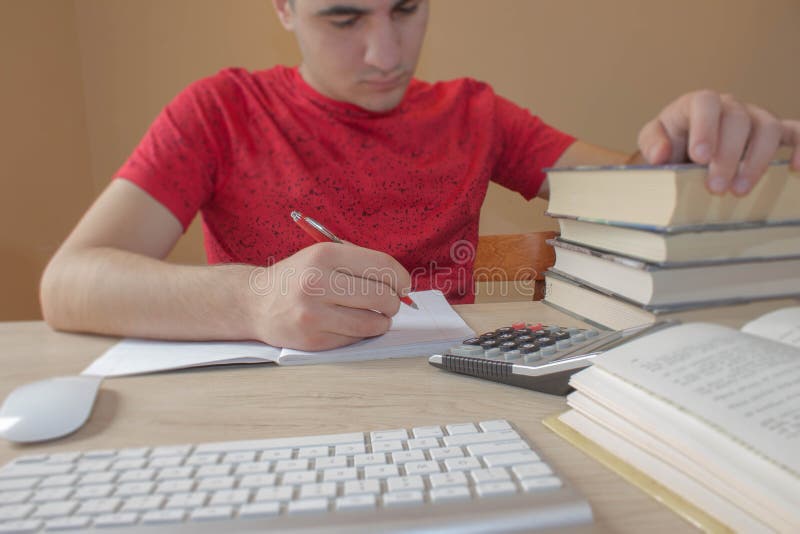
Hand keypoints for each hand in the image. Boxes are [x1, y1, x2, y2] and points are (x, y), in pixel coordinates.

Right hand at [245, 242, 411, 350]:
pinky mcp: (313, 340)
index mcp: (325, 255)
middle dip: (393, 302)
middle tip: (388, 303)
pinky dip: (360, 333)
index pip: (382, 267)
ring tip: (372, 315)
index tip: (403, 285)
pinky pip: (355, 339)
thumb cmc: (298, 277)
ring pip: (373, 323)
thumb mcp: (324, 255)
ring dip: (381, 321)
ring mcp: (314, 314)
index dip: (401, 278)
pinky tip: (349, 323)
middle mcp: (317, 283)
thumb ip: (360, 264)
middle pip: (382, 296)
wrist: (255, 302)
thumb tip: (401, 284)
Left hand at [637, 90, 799, 194]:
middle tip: (716, 188)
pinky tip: (795, 169)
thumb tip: (661, 155)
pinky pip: (796, 134)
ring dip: (756, 160)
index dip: (705, 128)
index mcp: (698, 104)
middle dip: (728, 156)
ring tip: (740, 190)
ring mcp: (755, 118)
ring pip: (767, 128)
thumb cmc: (671, 141)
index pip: (706, 103)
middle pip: (738, 120)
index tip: (699, 157)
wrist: (685, 149)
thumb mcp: (653, 139)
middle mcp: (730, 106)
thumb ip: (653, 143)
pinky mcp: (775, 134)